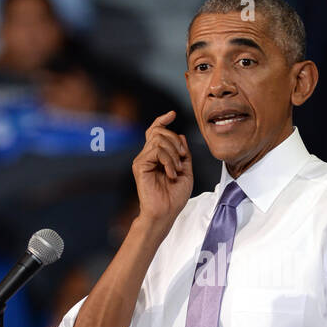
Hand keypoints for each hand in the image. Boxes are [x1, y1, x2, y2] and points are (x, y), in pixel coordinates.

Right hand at [132, 109, 192, 230]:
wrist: (166, 213)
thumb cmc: (174, 197)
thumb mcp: (186, 171)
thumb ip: (184, 153)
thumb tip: (181, 135)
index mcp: (157, 156)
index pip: (156, 131)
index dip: (162, 120)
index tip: (172, 114)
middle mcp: (148, 156)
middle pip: (159, 131)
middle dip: (175, 140)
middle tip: (182, 158)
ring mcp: (142, 160)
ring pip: (159, 139)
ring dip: (173, 152)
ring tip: (177, 169)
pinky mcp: (139, 165)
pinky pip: (156, 150)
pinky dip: (168, 160)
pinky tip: (171, 173)